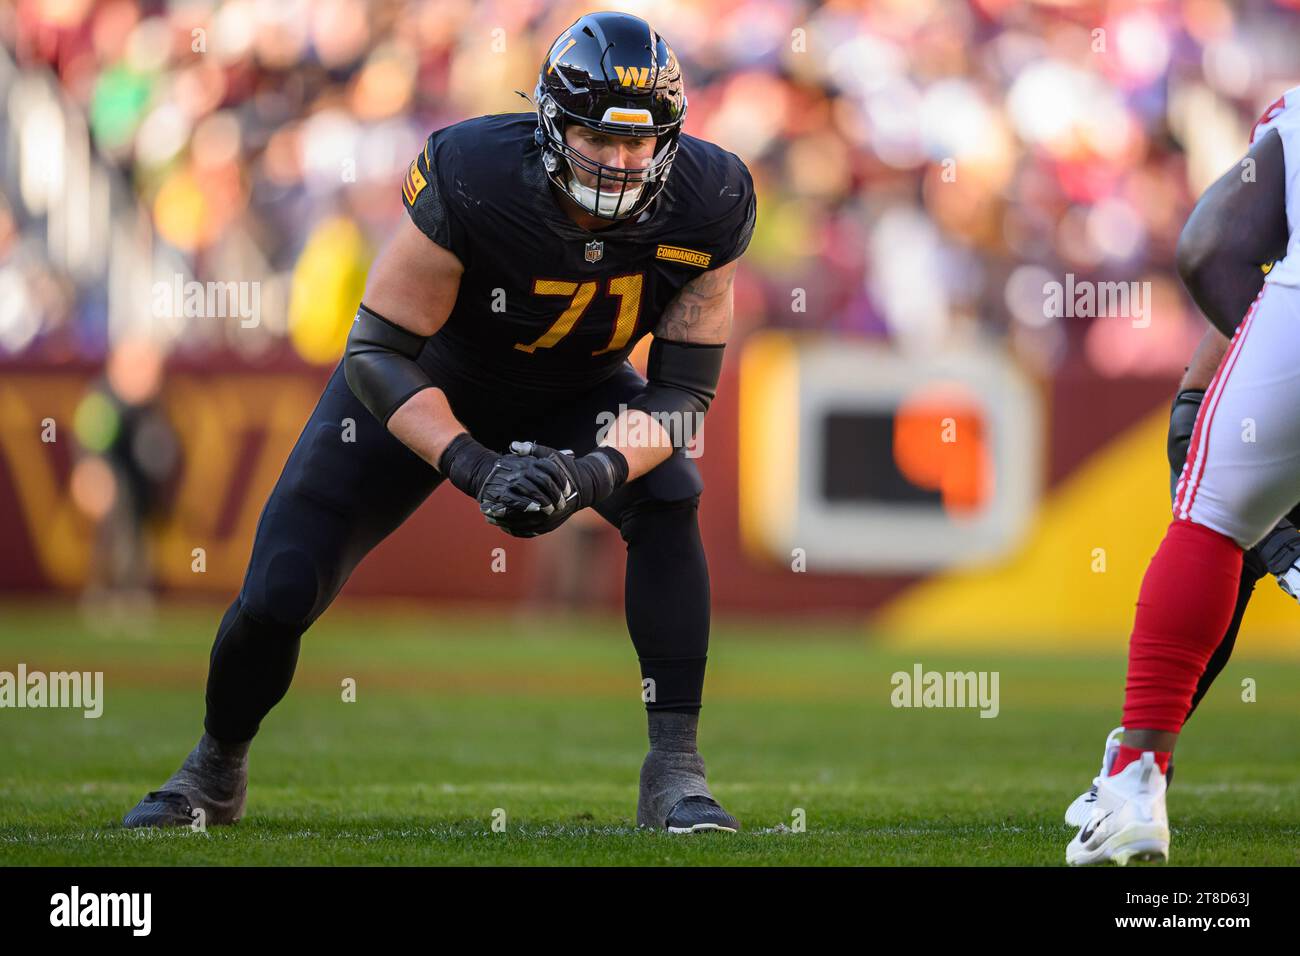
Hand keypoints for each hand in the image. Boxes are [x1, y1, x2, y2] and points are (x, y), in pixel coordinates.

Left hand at [480, 441, 626, 537]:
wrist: (586, 485)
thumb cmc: (566, 468)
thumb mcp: (550, 456)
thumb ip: (532, 450)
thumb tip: (514, 446)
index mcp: (547, 495)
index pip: (520, 501)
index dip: (503, 501)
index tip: (489, 498)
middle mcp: (550, 512)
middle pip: (520, 517)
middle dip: (502, 515)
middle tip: (486, 512)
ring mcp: (551, 521)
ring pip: (524, 527)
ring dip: (506, 524)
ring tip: (491, 519)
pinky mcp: (551, 526)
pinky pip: (530, 531)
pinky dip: (517, 529)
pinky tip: (504, 526)